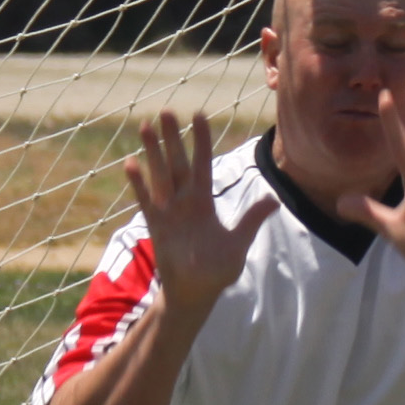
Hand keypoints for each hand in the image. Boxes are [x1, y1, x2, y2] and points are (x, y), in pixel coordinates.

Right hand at [125, 110, 272, 309]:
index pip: (202, 164)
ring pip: (159, 175)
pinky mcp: (155, 226)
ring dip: (152, 151)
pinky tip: (130, 163)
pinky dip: (139, 183)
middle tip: (165, 110)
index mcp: (204, 202)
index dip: (201, 141)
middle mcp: (184, 202)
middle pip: (177, 163)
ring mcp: (168, 212)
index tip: (199, 115)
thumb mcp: (238, 243)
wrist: (196, 293)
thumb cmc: (217, 270)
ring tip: (144, 125)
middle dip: (172, 137)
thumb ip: (252, 220)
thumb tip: (274, 199)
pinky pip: (146, 200)